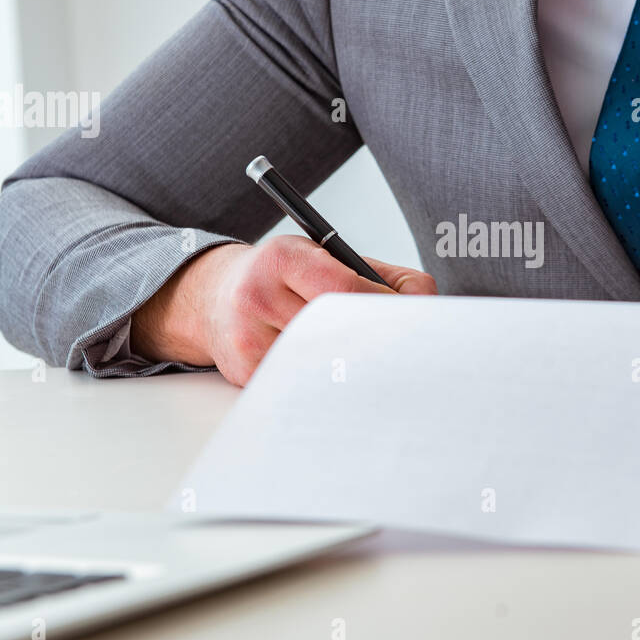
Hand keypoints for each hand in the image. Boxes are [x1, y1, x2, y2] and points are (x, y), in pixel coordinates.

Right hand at [135, 236, 436, 385]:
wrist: (214, 298)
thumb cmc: (281, 277)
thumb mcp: (322, 254)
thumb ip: (378, 275)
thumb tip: (425, 304)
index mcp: (282, 258)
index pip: (343, 288)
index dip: (383, 307)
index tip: (410, 322)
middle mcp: (257, 296)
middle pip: (335, 330)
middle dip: (375, 343)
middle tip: (406, 354)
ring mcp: (248, 339)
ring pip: (322, 363)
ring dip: (354, 367)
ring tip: (376, 367)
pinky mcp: (246, 373)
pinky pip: (301, 385)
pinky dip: (327, 384)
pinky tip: (339, 380)